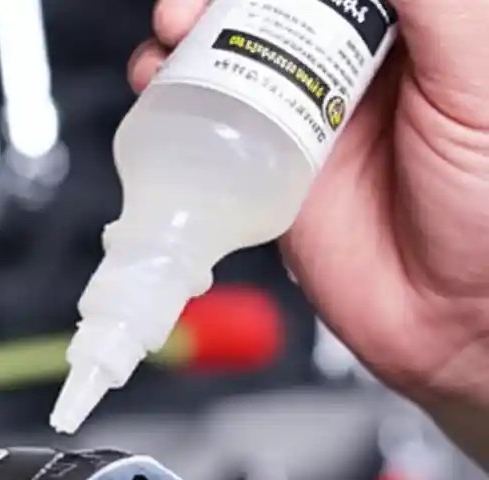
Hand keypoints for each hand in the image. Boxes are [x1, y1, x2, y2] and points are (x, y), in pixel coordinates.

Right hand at [131, 0, 488, 462]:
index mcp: (402, 29)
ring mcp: (294, 112)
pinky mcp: (257, 162)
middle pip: (259, 7)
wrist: (451, 313)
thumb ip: (431, 6)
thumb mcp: (473, 76)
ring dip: (180, 36)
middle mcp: (342, 62)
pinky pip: (199, 118)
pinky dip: (164, 96)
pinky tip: (157, 89)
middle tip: (191, 8)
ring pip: (220, 49)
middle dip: (213, 0)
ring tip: (168, 39)